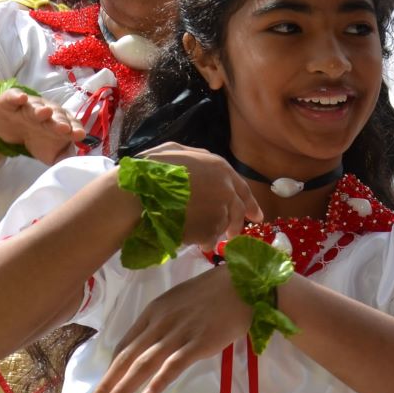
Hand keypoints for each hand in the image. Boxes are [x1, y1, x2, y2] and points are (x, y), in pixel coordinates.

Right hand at [0, 88, 82, 162]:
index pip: (73, 125)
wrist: (12, 131)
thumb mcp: (51, 153)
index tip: (79, 135)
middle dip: (60, 122)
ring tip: (45, 112)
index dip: (76, 129)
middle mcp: (50, 113)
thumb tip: (73, 166)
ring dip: (41, 110)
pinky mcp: (12, 102)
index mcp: (63, 124)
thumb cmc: (39, 140)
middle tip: (64, 128)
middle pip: (57, 116)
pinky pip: (15, 98)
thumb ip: (63, 158)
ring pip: (37, 107)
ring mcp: (31, 106)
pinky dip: (17, 97)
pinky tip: (22, 98)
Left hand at [86, 266, 253, 392]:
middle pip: (127, 358)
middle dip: (106, 385)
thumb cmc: (214, 294)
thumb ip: (164, 323)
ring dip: (123, 387)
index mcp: (152, 313)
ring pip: (144, 363)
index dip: (109, 371)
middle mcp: (159, 323)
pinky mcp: (200, 342)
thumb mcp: (179, 304)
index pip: (124, 347)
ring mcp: (179, 333)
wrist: (243, 283)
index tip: (100, 391)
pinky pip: (174, 364)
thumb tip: (154, 344)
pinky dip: (159, 381)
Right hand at [134, 142, 263, 245]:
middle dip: (236, 225)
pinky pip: (210, 237)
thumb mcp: (174, 151)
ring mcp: (220, 210)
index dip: (249, 204)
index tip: (255, 216)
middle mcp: (226, 189)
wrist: (138, 192)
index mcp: (220, 169)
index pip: (242, 189)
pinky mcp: (209, 229)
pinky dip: (204, 240)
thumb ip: (196, 158)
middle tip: (233, 236)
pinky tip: (193, 241)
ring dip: (215, 232)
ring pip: (223, 225)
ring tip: (203, 240)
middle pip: (237, 212)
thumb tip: (205, 163)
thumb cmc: (150, 169)